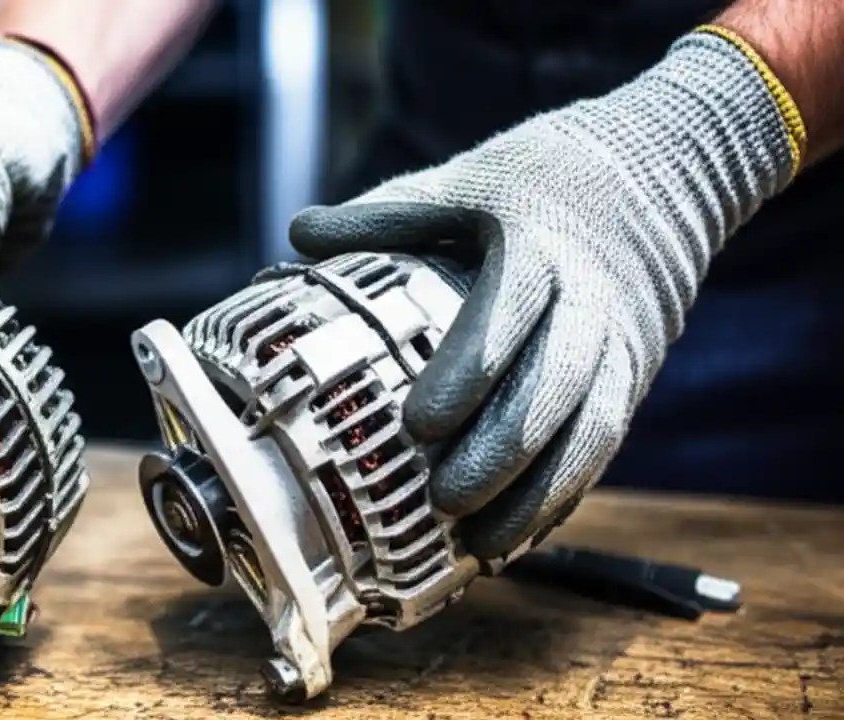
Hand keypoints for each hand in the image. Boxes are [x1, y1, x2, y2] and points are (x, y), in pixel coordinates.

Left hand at [290, 31, 800, 566]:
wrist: (659, 171)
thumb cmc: (538, 179)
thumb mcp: (467, 179)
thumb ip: (389, 213)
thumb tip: (299, 234)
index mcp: (536, 248)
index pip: (506, 318)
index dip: (465, 376)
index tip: (417, 425)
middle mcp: (588, 303)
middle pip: (553, 389)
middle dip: (500, 453)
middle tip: (442, 500)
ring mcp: (621, 345)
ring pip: (590, 433)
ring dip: (538, 495)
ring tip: (481, 547)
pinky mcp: (634, 375)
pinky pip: (604, 446)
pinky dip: (565, 495)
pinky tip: (520, 536)